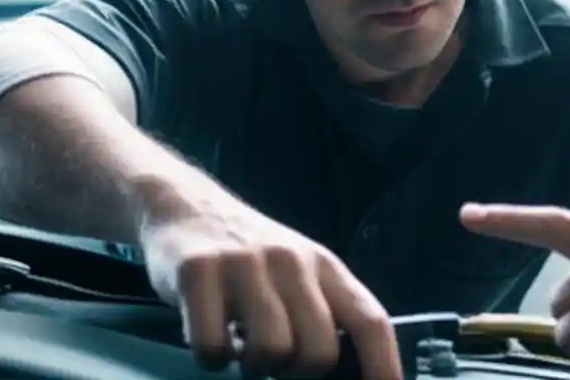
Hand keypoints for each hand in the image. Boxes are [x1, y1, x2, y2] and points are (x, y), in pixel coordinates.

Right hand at [136, 183, 401, 378]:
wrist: (185, 206)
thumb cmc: (250, 256)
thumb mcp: (298, 273)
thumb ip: (324, 313)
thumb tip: (348, 371)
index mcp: (324, 265)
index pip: (370, 321)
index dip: (385, 366)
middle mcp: (291, 261)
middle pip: (319, 350)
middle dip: (299, 373)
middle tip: (275, 360)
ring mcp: (244, 264)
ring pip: (270, 351)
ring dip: (253, 365)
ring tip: (240, 342)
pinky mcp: (197, 271)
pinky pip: (212, 347)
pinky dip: (211, 356)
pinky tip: (209, 332)